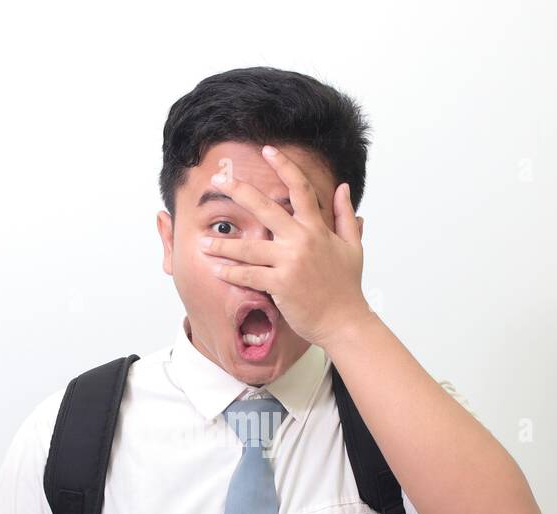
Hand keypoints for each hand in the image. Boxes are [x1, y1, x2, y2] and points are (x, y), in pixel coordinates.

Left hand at [198, 144, 373, 348]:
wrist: (345, 321)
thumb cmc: (347, 286)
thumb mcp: (353, 246)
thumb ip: (344, 215)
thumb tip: (343, 187)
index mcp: (317, 228)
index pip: (300, 188)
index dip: (284, 166)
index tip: (267, 150)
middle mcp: (302, 240)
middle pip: (265, 208)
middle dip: (239, 191)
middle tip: (218, 180)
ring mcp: (290, 262)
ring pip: (249, 247)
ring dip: (224, 244)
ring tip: (203, 241)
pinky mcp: (280, 284)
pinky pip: (249, 275)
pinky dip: (231, 273)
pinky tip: (216, 269)